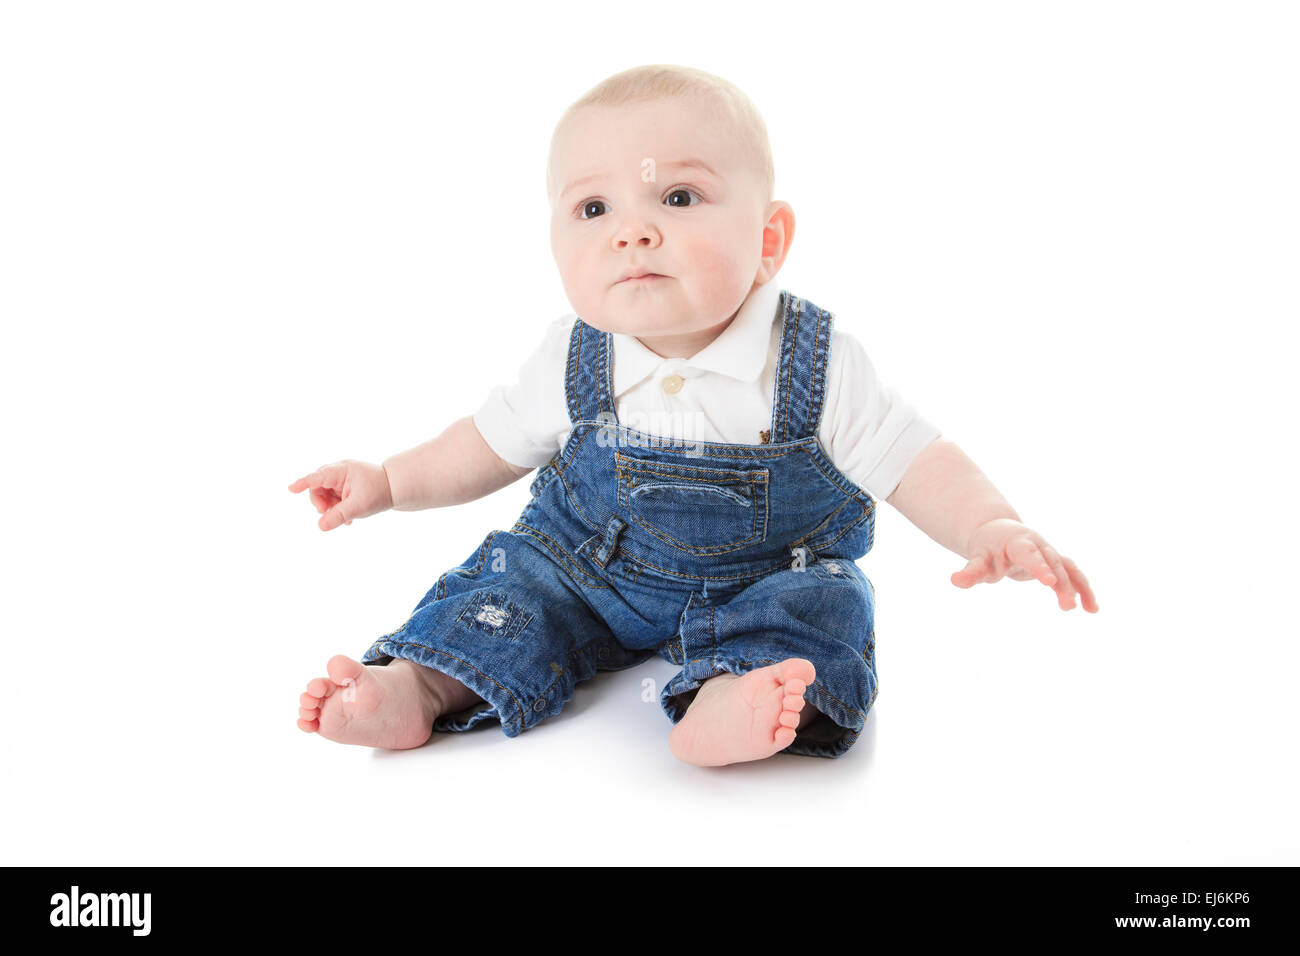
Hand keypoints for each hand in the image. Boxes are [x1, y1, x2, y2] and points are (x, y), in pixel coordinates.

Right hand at [287, 459, 393, 530]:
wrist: (396, 488)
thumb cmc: (379, 492)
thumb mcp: (359, 506)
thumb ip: (339, 515)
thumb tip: (320, 526)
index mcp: (342, 470)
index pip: (317, 477)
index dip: (303, 483)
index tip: (291, 489)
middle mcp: (339, 471)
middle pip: (317, 488)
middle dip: (321, 503)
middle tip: (330, 514)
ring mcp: (341, 478)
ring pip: (324, 494)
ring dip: (330, 508)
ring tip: (346, 519)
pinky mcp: (344, 486)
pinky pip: (333, 498)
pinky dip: (337, 508)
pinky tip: (348, 520)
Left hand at [951, 518, 1097, 611]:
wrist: (998, 533)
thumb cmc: (987, 549)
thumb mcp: (977, 559)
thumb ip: (970, 571)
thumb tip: (955, 580)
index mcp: (1018, 543)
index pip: (1030, 555)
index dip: (1040, 567)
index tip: (1050, 583)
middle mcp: (1039, 546)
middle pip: (1053, 563)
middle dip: (1062, 584)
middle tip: (1067, 606)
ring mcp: (1049, 553)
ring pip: (1069, 568)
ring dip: (1078, 587)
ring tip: (1087, 609)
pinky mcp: (1056, 563)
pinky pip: (1074, 574)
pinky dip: (1084, 589)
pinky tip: (1092, 609)